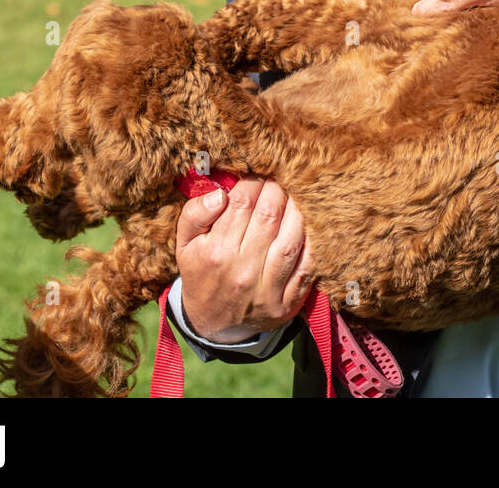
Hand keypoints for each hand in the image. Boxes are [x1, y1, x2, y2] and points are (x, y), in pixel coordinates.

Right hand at [175, 178, 312, 343]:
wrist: (213, 322)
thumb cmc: (202, 271)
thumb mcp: (185, 244)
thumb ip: (194, 214)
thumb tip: (219, 193)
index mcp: (216, 252)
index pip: (241, 202)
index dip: (254, 181)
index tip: (259, 174)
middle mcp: (242, 271)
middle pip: (269, 215)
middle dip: (278, 190)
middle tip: (281, 181)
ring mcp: (266, 290)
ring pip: (291, 239)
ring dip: (298, 212)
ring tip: (297, 197)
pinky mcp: (286, 303)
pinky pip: (308, 267)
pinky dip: (314, 244)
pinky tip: (312, 227)